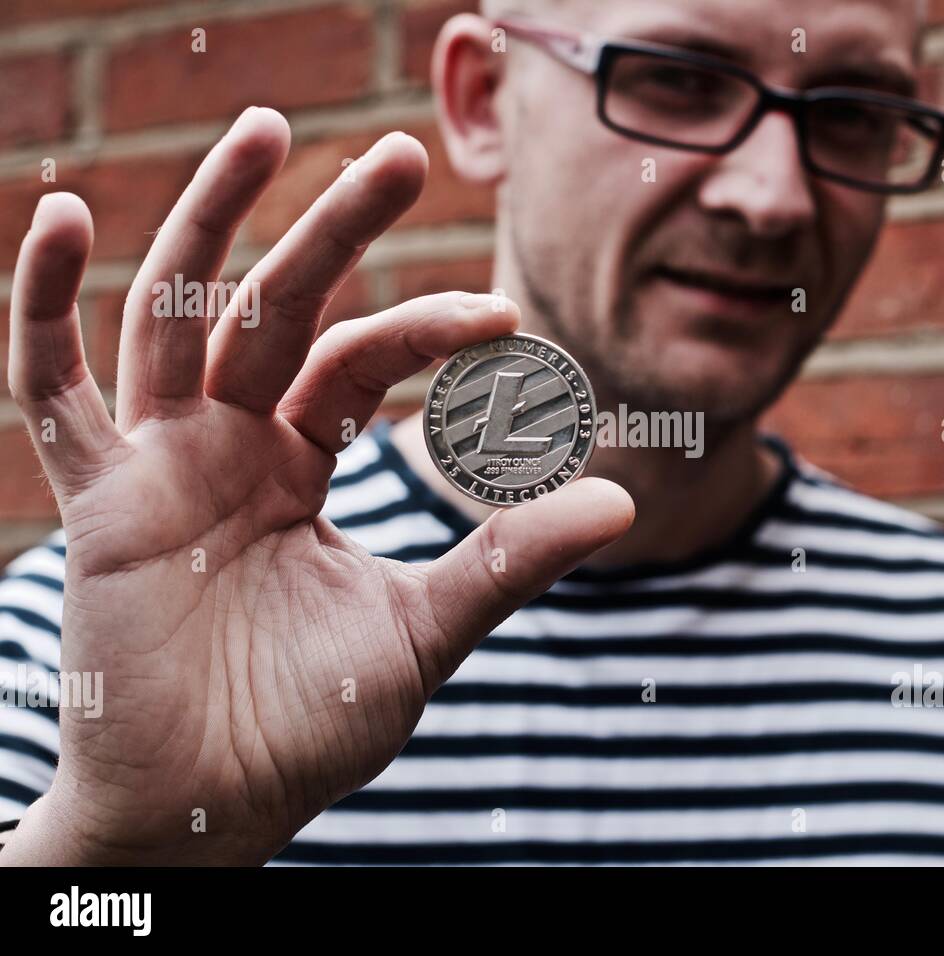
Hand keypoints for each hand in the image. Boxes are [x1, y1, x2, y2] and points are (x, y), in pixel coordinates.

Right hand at [1, 108, 632, 864]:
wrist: (218, 808)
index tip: (504, 319)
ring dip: (213, 219)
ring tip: (267, 128)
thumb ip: (508, 560)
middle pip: (278, 308)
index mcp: (301, 466)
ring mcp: (159, 463)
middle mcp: (230, 446)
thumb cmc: (310, 724)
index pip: (361, 360)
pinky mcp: (96, 499)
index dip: (427, 329)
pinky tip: (61, 219)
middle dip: (335, 229)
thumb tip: (624, 497)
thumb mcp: (425, 629)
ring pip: (181, 314)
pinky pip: (50, 386)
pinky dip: (47, 305)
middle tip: (402, 153)